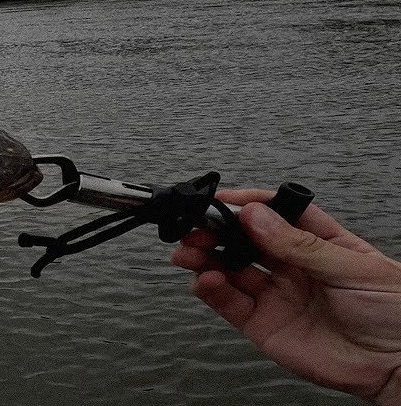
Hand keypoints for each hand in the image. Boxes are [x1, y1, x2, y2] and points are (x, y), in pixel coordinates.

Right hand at [173, 189, 400, 404]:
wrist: (399, 368)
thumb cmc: (396, 314)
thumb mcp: (352, 269)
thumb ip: (299, 244)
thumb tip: (256, 216)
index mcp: (318, 242)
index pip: (275, 213)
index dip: (248, 203)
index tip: (223, 200)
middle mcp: (292, 266)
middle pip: (244, 239)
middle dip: (215, 229)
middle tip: (196, 227)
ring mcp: (276, 294)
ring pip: (229, 268)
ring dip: (204, 257)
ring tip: (189, 252)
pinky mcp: (264, 324)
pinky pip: (230, 303)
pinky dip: (211, 290)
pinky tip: (206, 280)